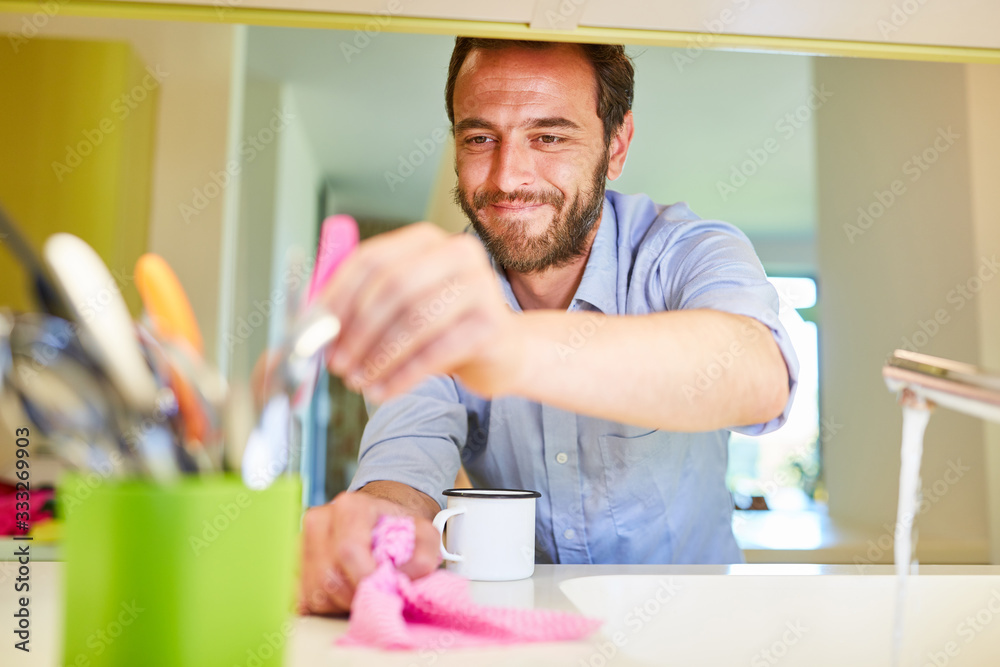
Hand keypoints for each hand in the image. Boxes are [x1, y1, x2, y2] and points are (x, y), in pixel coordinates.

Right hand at [298, 491, 441, 614]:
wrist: (379, 519)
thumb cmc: (397, 528)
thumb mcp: (423, 533)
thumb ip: (424, 553)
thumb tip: (404, 577)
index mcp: (350, 507)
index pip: (348, 550)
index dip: (365, 577)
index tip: (382, 588)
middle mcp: (319, 520)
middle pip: (329, 576)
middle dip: (355, 595)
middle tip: (375, 593)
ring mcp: (302, 541)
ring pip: (314, 591)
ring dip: (340, 603)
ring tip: (360, 590)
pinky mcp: (294, 564)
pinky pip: (302, 598)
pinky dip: (325, 605)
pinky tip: (343, 595)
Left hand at [321, 222, 523, 400]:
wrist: (503, 351)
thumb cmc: (443, 327)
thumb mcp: (403, 307)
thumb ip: (360, 306)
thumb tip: (314, 324)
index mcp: (426, 240)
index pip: (372, 259)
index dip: (338, 296)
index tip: (316, 329)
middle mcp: (457, 253)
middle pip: (393, 287)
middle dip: (358, 330)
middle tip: (336, 362)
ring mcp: (480, 285)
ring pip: (414, 321)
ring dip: (378, 357)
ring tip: (358, 381)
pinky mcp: (492, 324)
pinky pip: (436, 352)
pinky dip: (402, 375)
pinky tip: (383, 391)